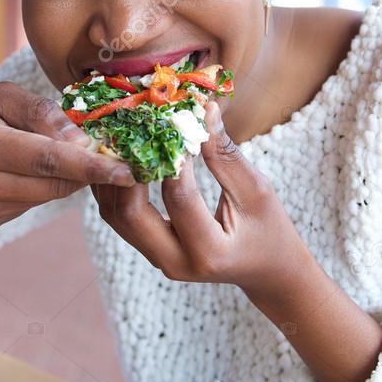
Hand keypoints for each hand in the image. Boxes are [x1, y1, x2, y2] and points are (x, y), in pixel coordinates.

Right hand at [0, 81, 134, 244]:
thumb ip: (38, 113)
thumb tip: (80, 140)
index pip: (46, 159)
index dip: (91, 166)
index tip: (127, 169)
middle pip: (52, 183)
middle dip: (88, 170)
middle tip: (112, 152)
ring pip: (46, 196)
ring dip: (68, 177)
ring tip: (65, 151)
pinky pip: (31, 203)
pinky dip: (42, 186)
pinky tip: (25, 167)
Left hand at [91, 100, 305, 291]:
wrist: (268, 271)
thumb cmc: (269, 229)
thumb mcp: (256, 191)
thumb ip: (225, 154)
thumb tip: (204, 110)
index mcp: (209, 252)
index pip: (178, 196)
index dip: (172, 156)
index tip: (172, 121)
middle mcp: (176, 262)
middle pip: (130, 214)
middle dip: (127, 168)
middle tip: (133, 129)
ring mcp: (158, 259)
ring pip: (116, 216)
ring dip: (113, 176)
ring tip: (119, 138)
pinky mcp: (150, 249)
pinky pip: (120, 218)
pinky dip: (116, 186)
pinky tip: (120, 158)